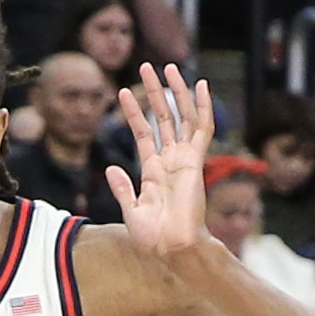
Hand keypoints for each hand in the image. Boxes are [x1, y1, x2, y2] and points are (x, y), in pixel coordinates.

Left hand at [107, 64, 214, 259]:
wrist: (173, 248)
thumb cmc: (153, 238)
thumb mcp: (131, 210)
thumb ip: (122, 188)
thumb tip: (112, 167)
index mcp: (153, 172)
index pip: (143, 133)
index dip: (134, 112)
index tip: (123, 92)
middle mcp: (170, 161)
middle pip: (163, 118)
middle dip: (155, 92)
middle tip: (147, 67)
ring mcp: (184, 159)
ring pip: (182, 117)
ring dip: (175, 92)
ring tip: (167, 67)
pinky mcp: (196, 161)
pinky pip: (202, 129)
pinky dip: (203, 107)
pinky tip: (200, 85)